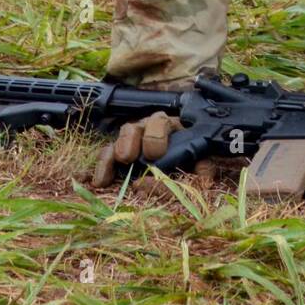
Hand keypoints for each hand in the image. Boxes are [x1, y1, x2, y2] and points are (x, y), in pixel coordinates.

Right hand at [84, 112, 242, 189]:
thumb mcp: (201, 161)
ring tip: (120, 164)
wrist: (180, 167)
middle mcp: (147, 128)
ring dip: (116, 150)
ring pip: (118, 139)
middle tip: (131, 157)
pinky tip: (101, 182)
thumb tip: (203, 181)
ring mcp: (130, 140)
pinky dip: (103, 167)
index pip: (161, 122)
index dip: (156, 136)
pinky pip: (106, 155)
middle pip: (136, 127)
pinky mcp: (116, 154)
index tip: (155, 154)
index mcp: (170, 126)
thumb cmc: (190, 160)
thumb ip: (203, 168)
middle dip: (132, 141)